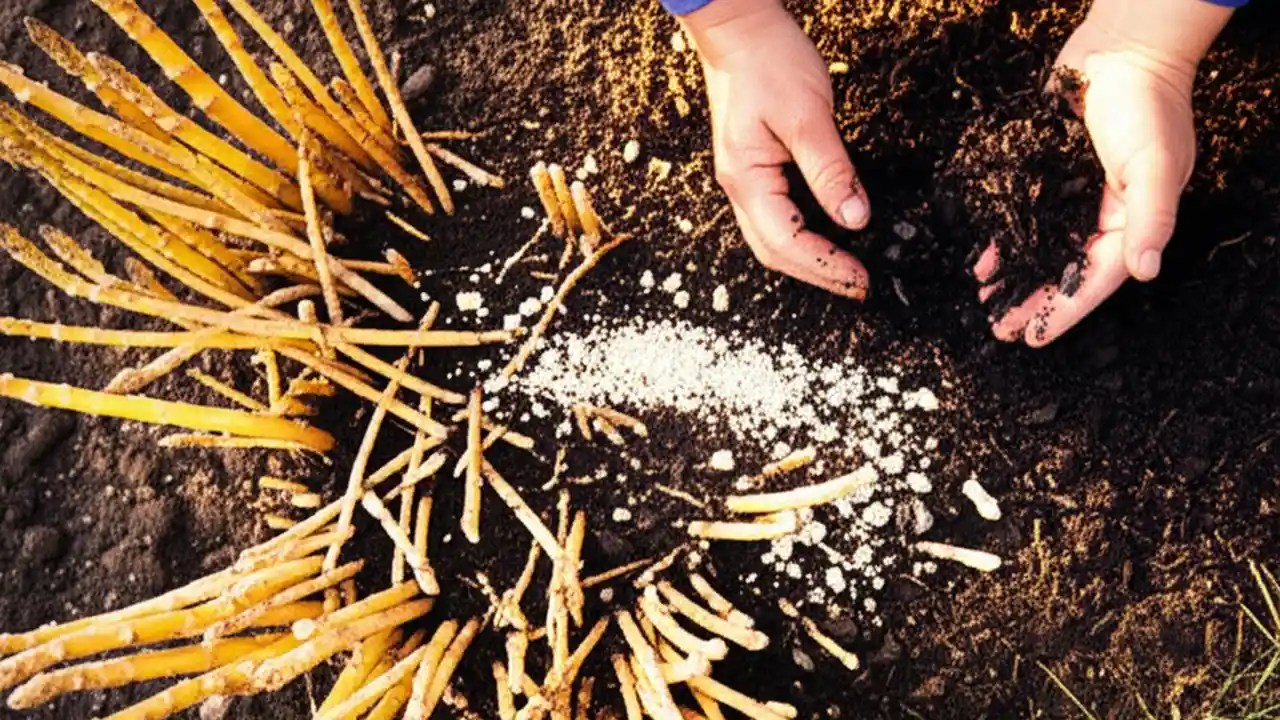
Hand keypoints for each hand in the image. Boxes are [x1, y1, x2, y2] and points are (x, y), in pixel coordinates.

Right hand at [681, 0, 870, 299]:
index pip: (786, 241)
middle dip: (817, 273)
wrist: (738, 28)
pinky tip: (827, 234)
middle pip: (774, 251)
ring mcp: (745, 178)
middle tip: (859, 285)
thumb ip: (831, 171)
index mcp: (747, 179)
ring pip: (773, 237)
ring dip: (809, 259)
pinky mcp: (756, 167)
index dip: (825, 265)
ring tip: (846, 268)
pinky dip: (802, 234)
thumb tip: (855, 217)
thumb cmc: (768, 62)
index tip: (861, 278)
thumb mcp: (807, 116)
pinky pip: (776, 215)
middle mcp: (740, 186)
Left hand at [975, 0, 1233, 345]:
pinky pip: (1021, 218)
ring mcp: (1072, 198)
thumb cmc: (1146, 106)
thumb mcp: (1155, 165)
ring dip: (1014, 279)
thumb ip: (1151, 218)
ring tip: (987, 306)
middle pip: (1063, 271)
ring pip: (1039, 250)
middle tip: (999, 332)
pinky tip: (982, 263)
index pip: (1097, 280)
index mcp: (1133, 220)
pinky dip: (1004, 241)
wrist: (1123, 50)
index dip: (1065, 311)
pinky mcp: (1046, 177)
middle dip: (1032, 303)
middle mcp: (1102, 216)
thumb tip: (1147, 271)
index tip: (1033, 339)